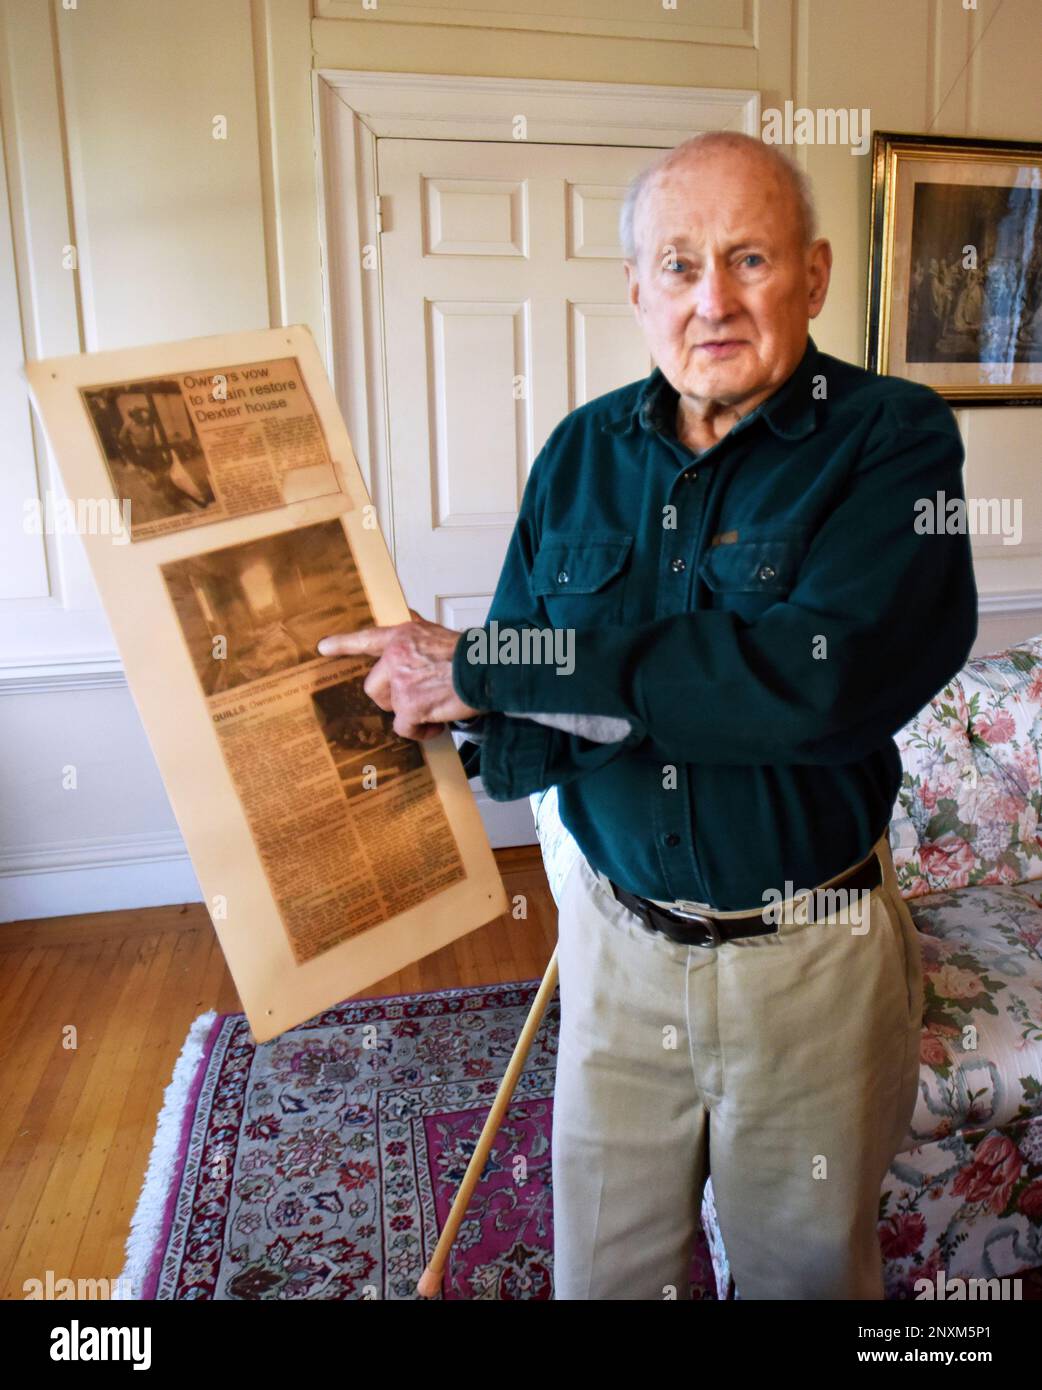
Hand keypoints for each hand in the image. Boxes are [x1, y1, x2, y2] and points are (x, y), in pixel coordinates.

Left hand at [316, 610, 484, 740]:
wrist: (485, 669)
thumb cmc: (470, 655)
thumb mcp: (438, 633)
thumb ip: (419, 630)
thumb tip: (411, 613)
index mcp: (402, 637)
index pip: (367, 639)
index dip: (343, 644)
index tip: (323, 647)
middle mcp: (395, 657)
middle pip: (374, 687)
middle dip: (393, 699)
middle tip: (418, 700)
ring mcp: (401, 682)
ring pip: (393, 709)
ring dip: (412, 715)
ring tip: (435, 709)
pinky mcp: (410, 705)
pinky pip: (405, 727)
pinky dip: (421, 731)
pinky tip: (437, 723)